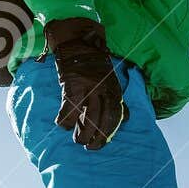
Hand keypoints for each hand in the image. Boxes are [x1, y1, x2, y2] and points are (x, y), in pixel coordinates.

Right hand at [43, 17, 127, 149]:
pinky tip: (61, 124)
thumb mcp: (112, 80)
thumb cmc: (94, 63)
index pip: (115, 118)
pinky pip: (69, 110)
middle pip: (102, 122)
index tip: (103, 143)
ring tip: (77, 140)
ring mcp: (88, 90)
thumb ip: (117, 98)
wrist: (79, 41)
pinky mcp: (72, 87)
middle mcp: (103, 92)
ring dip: (81, 133)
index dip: (109, 133)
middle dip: (96, 139)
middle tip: (89, 146)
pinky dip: (65, 120)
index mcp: (114, 90)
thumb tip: (127, 117)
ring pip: (87, 120)